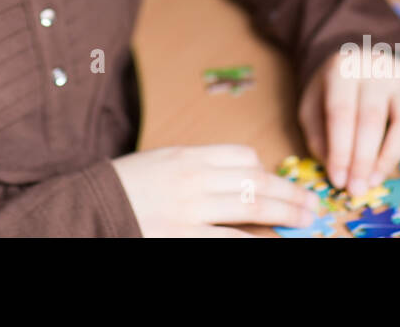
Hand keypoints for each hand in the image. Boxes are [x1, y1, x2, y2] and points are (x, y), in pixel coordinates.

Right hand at [111, 144, 321, 236]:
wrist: (86, 209)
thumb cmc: (122, 189)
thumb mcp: (159, 164)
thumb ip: (195, 169)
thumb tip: (238, 180)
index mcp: (187, 155)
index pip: (242, 156)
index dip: (267, 172)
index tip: (280, 185)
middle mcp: (193, 178)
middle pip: (256, 181)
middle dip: (290, 194)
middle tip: (313, 207)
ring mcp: (189, 209)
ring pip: (252, 208)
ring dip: (285, 217)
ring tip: (305, 225)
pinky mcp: (181, 237)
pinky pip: (230, 241)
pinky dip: (254, 242)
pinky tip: (270, 244)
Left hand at [298, 44, 399, 196]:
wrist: (358, 54)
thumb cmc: (335, 87)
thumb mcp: (312, 102)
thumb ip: (318, 132)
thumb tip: (335, 168)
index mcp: (343, 70)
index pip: (342, 113)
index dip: (340, 150)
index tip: (338, 180)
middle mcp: (377, 71)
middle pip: (372, 118)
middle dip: (363, 159)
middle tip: (356, 188)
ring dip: (391, 154)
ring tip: (377, 179)